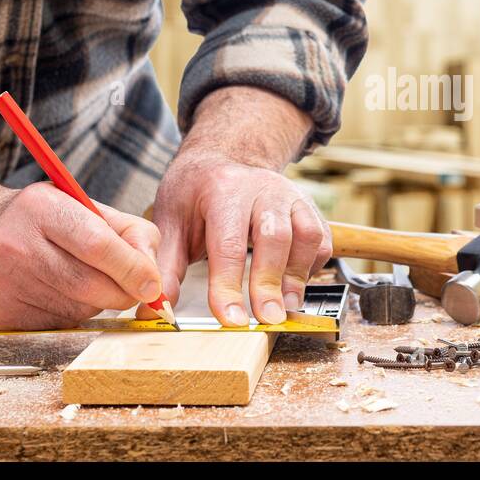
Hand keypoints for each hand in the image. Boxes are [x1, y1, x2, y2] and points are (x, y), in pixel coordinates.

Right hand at [0, 183, 163, 328]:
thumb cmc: (46, 219)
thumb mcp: (88, 207)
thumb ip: (132, 233)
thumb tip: (154, 277)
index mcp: (42, 208)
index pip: (97, 244)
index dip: (132, 268)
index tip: (154, 285)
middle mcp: (17, 245)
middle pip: (90, 284)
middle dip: (123, 292)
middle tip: (134, 288)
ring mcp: (5, 282)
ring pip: (79, 309)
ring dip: (99, 302)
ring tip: (86, 278)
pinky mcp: (3, 313)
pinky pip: (60, 324)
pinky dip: (75, 313)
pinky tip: (62, 292)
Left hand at [146, 86, 330, 326]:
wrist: (224, 159)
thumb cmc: (195, 193)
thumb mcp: (171, 221)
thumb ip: (166, 265)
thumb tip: (159, 309)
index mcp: (222, 189)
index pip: (228, 243)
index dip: (229, 286)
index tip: (230, 320)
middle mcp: (262, 188)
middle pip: (274, 237)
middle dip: (269, 283)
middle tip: (267, 320)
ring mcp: (289, 196)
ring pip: (306, 235)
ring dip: (297, 276)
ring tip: (286, 307)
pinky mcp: (308, 207)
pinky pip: (320, 239)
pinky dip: (311, 266)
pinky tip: (294, 286)